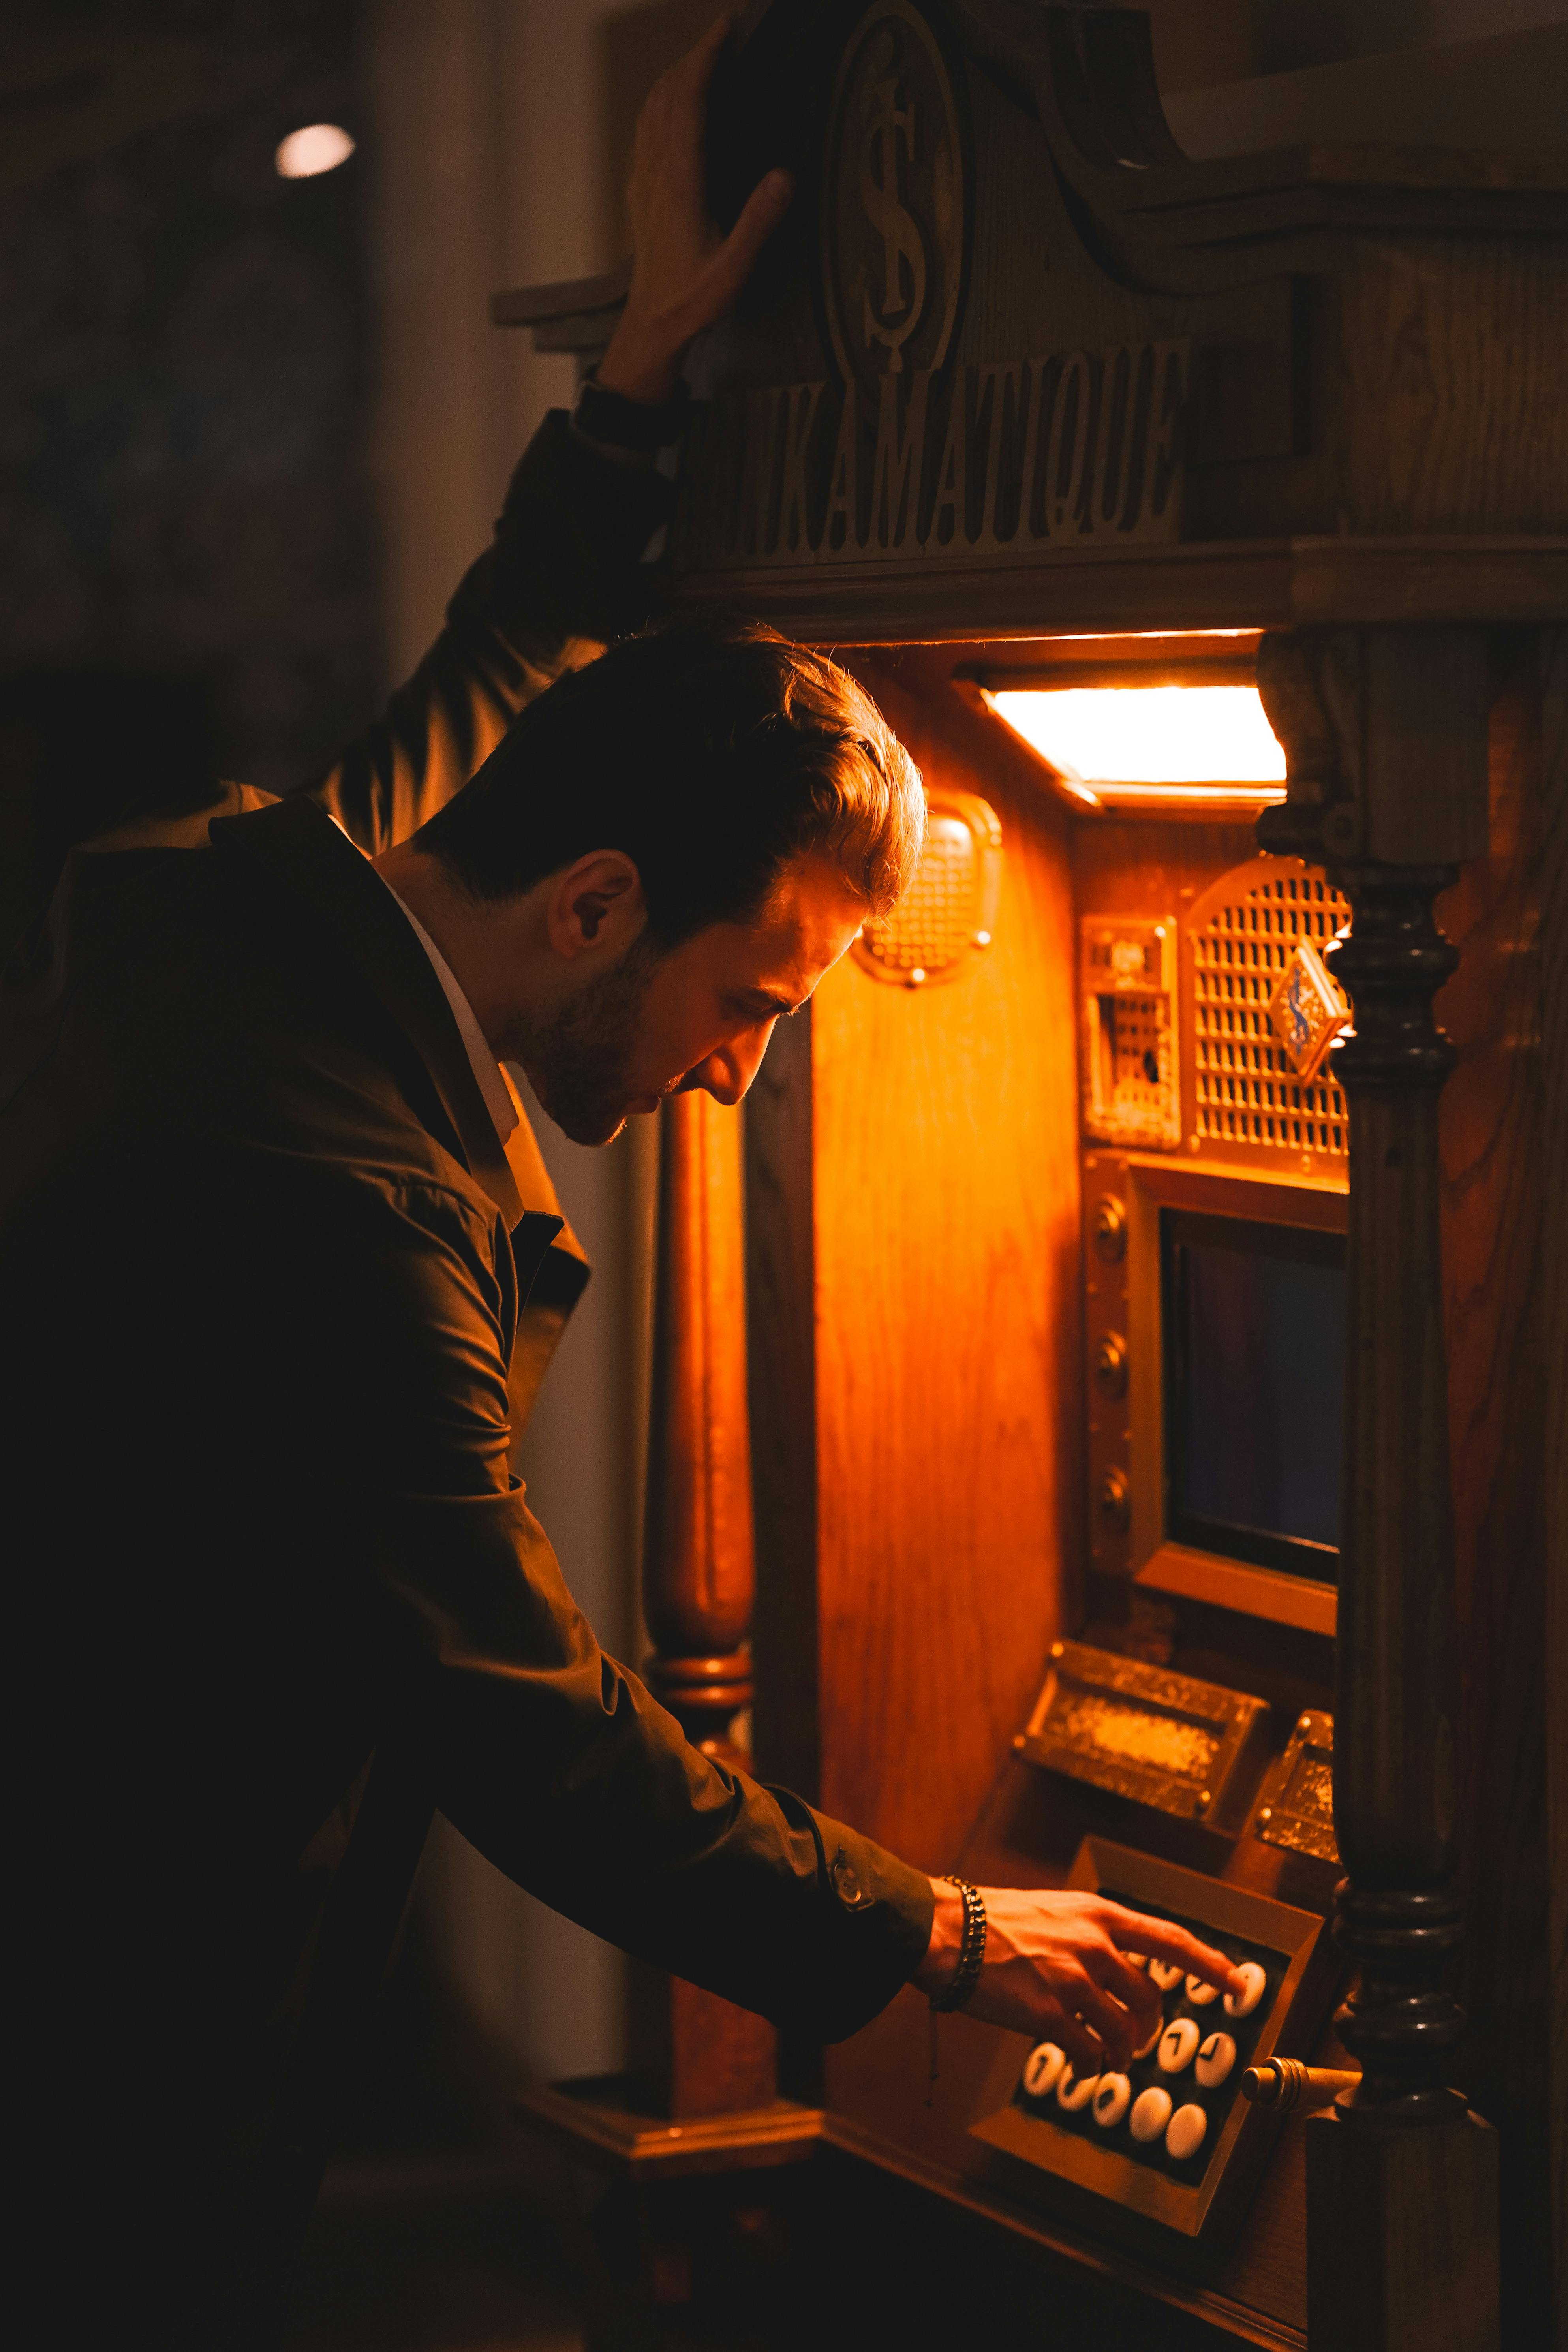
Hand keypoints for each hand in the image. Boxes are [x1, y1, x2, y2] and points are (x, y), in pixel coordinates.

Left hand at [597, 9, 793, 404]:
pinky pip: (644, 129)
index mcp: (680, 180)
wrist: (652, 324)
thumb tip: (785, 175)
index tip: (725, 29)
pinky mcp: (638, 189)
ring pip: (652, 107)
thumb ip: (759, 220)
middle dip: (694, 57)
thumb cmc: (693, 299)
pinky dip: (660, 102)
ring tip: (702, 59)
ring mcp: (642, 177)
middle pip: (668, 93)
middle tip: (722, 35)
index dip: (706, 58)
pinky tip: (673, 101)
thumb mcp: (734, 267)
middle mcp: (656, 169)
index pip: (689, 100)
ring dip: (675, 76)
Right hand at [914, 1882, 1245, 2075]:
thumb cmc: (996, 1921)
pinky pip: (1088, 2054)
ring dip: (1118, 2054)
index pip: (1171, 1939)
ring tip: (1101, 2058)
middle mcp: (1094, 1944)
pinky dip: (1089, 2067)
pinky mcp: (1050, 2013)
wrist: (948, 1932)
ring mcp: (1073, 1980)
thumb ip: (1092, 1934)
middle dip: (1145, 2028)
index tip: (1237, 1982)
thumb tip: (1120, 1968)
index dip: (1209, 1963)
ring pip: (1123, 2033)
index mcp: (1099, 1914)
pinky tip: (1078, 2065)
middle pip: (1150, 1999)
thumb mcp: (1058, 1910)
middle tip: (1131, 2040)